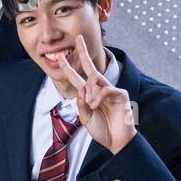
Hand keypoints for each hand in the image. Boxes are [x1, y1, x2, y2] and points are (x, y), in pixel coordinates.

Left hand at [59, 34, 135, 153]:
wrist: (117, 142)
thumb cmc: (102, 131)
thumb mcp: (86, 119)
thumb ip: (81, 105)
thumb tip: (81, 91)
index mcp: (90, 95)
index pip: (78, 78)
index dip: (68, 68)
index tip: (60, 57)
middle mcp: (100, 90)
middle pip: (90, 67)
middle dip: (84, 52)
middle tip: (78, 38)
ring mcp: (111, 90)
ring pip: (95, 80)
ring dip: (89, 92)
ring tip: (91, 105)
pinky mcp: (120, 94)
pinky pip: (105, 89)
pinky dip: (98, 97)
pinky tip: (96, 105)